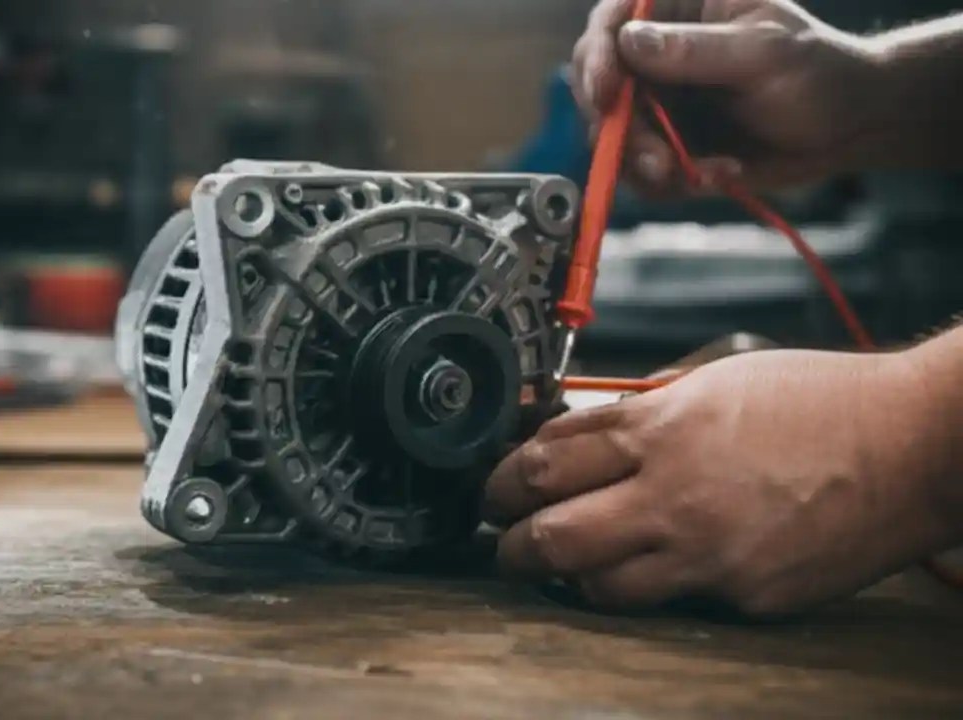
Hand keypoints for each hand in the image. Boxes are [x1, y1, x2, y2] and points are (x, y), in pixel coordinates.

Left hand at [483, 349, 958, 615]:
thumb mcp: (712, 381)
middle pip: (547, 534)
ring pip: (594, 586)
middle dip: (506, 542)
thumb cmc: (819, 402)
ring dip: (564, 578)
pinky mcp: (741, 594)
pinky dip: (640, 588)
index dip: (500, 480)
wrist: (910, 444)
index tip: (493, 489)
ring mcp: (707, 551)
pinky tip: (640, 572)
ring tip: (558, 567)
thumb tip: (578, 437)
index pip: (541, 461)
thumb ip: (641, 412)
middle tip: (500, 540)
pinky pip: (667, 601)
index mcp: (660, 427)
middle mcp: (673, 492)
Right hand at [571, 0, 884, 193]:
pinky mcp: (666, 143)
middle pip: (598, 84)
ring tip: (693, 174)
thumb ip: (696, 51)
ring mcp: (659, 101)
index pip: (612, 20)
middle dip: (619, 128)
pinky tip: (718, 175)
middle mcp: (658, 53)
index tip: (607, 93)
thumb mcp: (763, 53)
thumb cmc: (820, 73)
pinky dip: (670, 182)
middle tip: (653, 159)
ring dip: (644, 162)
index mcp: (680, 8)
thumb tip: (630, 42)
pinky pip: (638, 169)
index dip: (597, 55)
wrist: (848, 129)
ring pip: (613, 135)